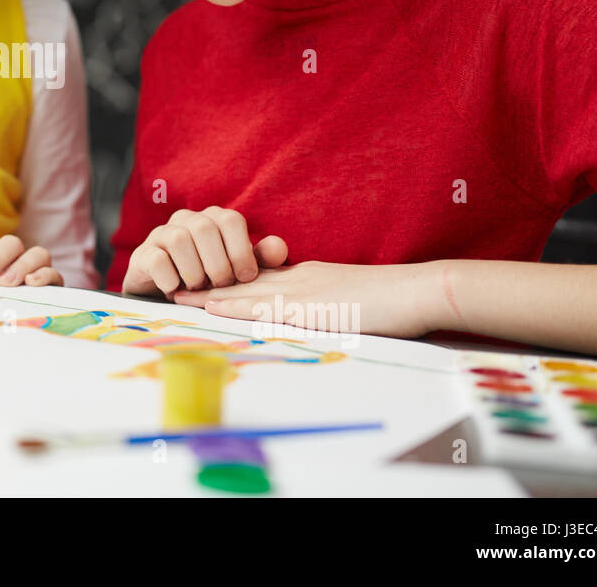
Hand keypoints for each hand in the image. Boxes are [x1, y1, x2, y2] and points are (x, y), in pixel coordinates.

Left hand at [0, 233, 62, 285]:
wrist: (14, 332)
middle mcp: (17, 259)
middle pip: (10, 243)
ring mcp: (38, 270)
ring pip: (37, 253)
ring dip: (20, 265)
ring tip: (6, 283)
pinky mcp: (54, 286)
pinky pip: (54, 273)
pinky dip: (43, 274)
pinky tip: (31, 282)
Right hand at [123, 207, 287, 297]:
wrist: (168, 292)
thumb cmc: (210, 278)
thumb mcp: (238, 270)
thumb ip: (259, 259)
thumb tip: (278, 248)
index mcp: (213, 219)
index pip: (231, 220)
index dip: (241, 250)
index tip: (245, 277)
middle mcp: (187, 219)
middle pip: (205, 228)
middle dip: (218, 264)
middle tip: (220, 286)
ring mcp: (162, 234)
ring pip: (179, 240)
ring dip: (194, 271)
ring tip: (198, 288)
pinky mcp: (143, 254)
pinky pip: (157, 260)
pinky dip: (171, 280)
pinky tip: (176, 290)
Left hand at [172, 260, 439, 338]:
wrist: (420, 290)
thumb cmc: (396, 301)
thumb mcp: (353, 301)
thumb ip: (330, 306)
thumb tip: (317, 319)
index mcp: (310, 277)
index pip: (261, 280)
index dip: (230, 284)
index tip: (204, 286)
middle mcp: (299, 279)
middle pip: (244, 282)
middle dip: (209, 286)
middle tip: (176, 286)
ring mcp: (303, 290)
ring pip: (246, 291)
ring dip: (211, 294)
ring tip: (179, 296)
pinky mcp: (310, 306)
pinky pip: (263, 305)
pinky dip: (235, 306)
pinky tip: (213, 306)